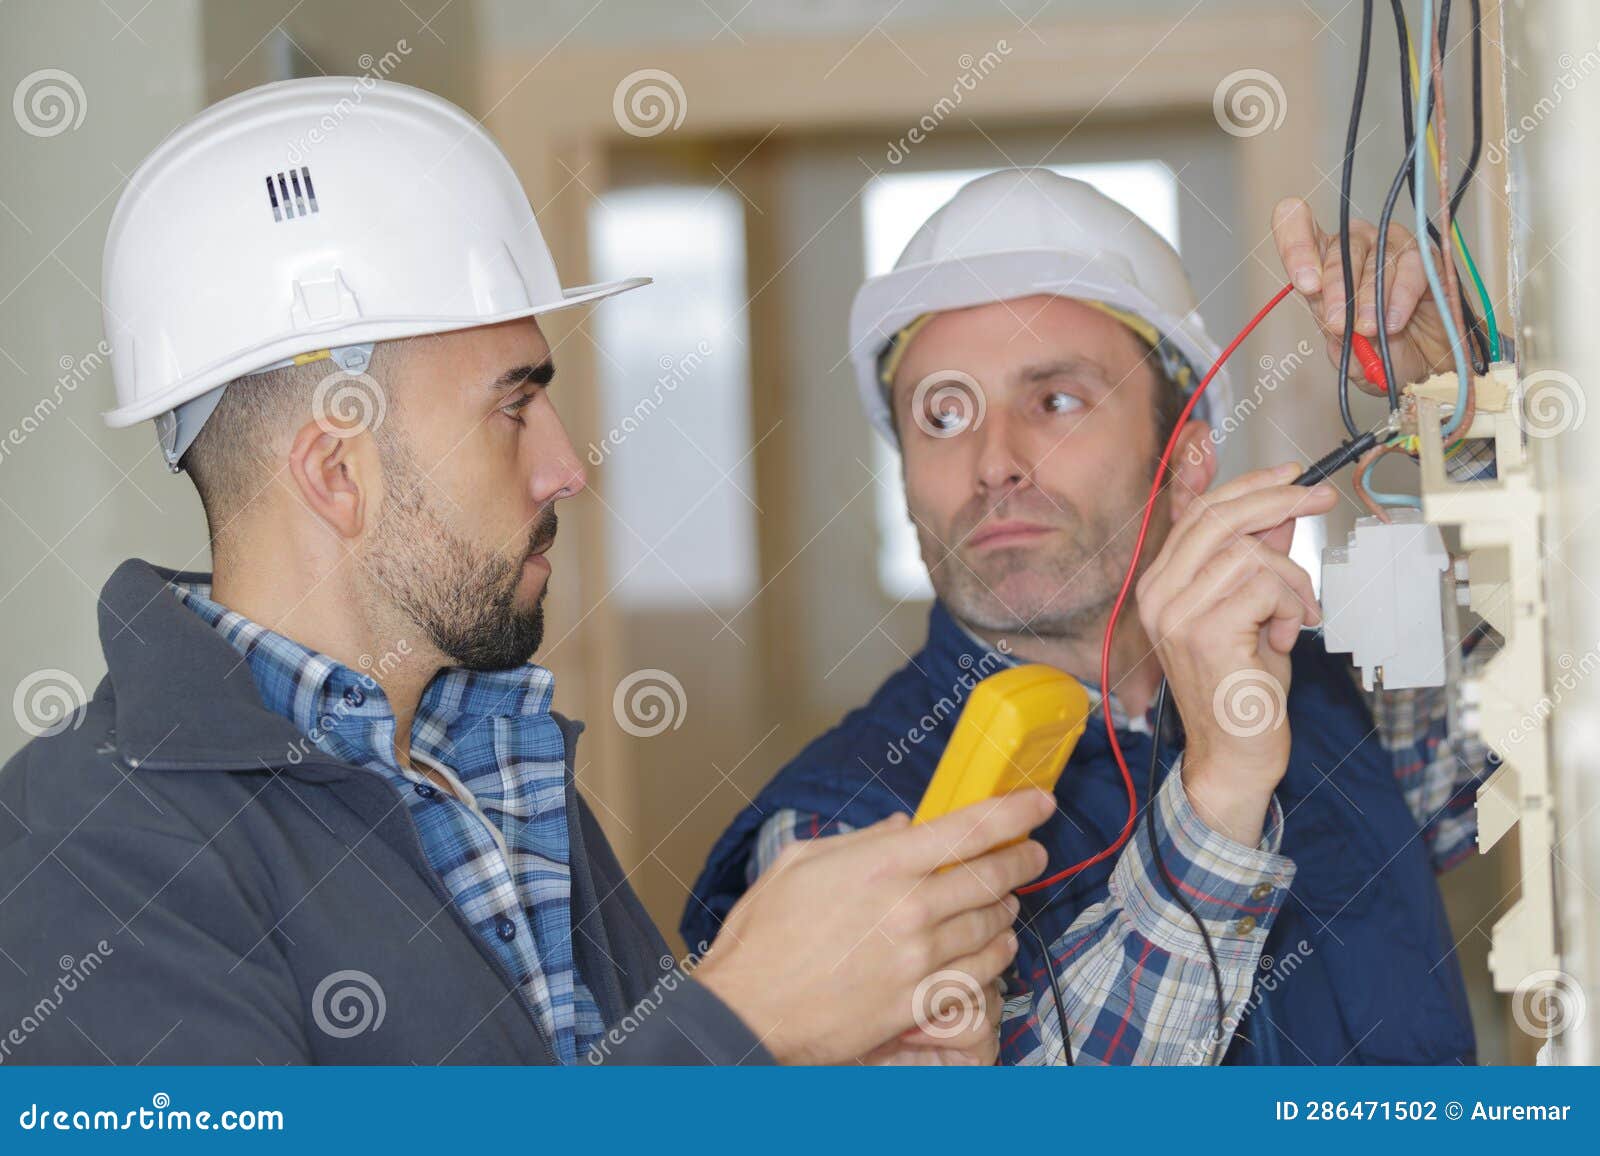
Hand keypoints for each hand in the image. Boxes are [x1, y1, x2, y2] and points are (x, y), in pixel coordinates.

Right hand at [694, 790, 1050, 1064]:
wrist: (747, 1010)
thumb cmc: (763, 937)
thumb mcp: (799, 863)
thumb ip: (859, 840)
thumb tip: (900, 828)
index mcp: (880, 864)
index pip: (968, 828)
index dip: (1014, 810)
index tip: (1037, 803)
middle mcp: (909, 908)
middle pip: (993, 876)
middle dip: (1022, 860)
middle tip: (1032, 854)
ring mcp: (918, 959)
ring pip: (992, 926)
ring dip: (1008, 910)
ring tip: (1008, 903)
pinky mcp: (917, 1003)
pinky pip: (979, 975)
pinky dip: (995, 958)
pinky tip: (994, 951)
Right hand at [1135, 463, 1336, 843]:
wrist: (1234, 754)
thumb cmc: (1243, 689)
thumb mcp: (1253, 611)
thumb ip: (1258, 561)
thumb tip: (1280, 513)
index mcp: (1161, 584)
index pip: (1198, 511)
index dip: (1248, 484)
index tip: (1291, 474)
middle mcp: (1158, 594)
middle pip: (1219, 517)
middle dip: (1278, 500)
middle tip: (1320, 499)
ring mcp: (1176, 614)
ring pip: (1250, 553)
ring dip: (1292, 580)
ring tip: (1296, 615)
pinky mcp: (1204, 633)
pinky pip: (1265, 586)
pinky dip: (1291, 607)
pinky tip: (1284, 637)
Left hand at [1271, 196, 1453, 391]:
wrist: (1425, 367)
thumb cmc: (1380, 351)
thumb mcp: (1345, 349)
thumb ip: (1336, 333)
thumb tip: (1334, 317)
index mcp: (1321, 262)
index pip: (1296, 224)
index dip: (1296, 244)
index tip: (1306, 284)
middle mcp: (1354, 246)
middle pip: (1340, 247)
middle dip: (1336, 288)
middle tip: (1339, 323)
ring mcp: (1390, 246)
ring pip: (1376, 256)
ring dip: (1368, 298)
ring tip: (1368, 330)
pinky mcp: (1425, 256)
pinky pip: (1411, 265)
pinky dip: (1400, 296)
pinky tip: (1392, 322)